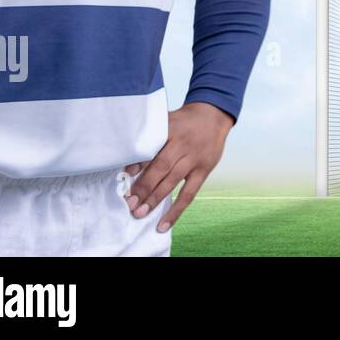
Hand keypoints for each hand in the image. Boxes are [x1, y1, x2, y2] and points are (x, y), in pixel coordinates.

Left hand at [121, 102, 233, 233]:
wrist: (214, 115)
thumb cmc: (185, 121)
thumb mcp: (167, 121)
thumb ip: (150, 137)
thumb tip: (129, 163)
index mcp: (172, 130)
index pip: (153, 147)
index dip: (139, 161)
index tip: (125, 174)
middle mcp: (183, 145)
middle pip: (161, 167)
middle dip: (143, 187)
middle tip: (129, 203)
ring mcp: (195, 159)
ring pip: (173, 181)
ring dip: (155, 199)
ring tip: (139, 213)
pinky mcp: (204, 170)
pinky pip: (189, 194)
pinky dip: (176, 210)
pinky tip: (164, 224)